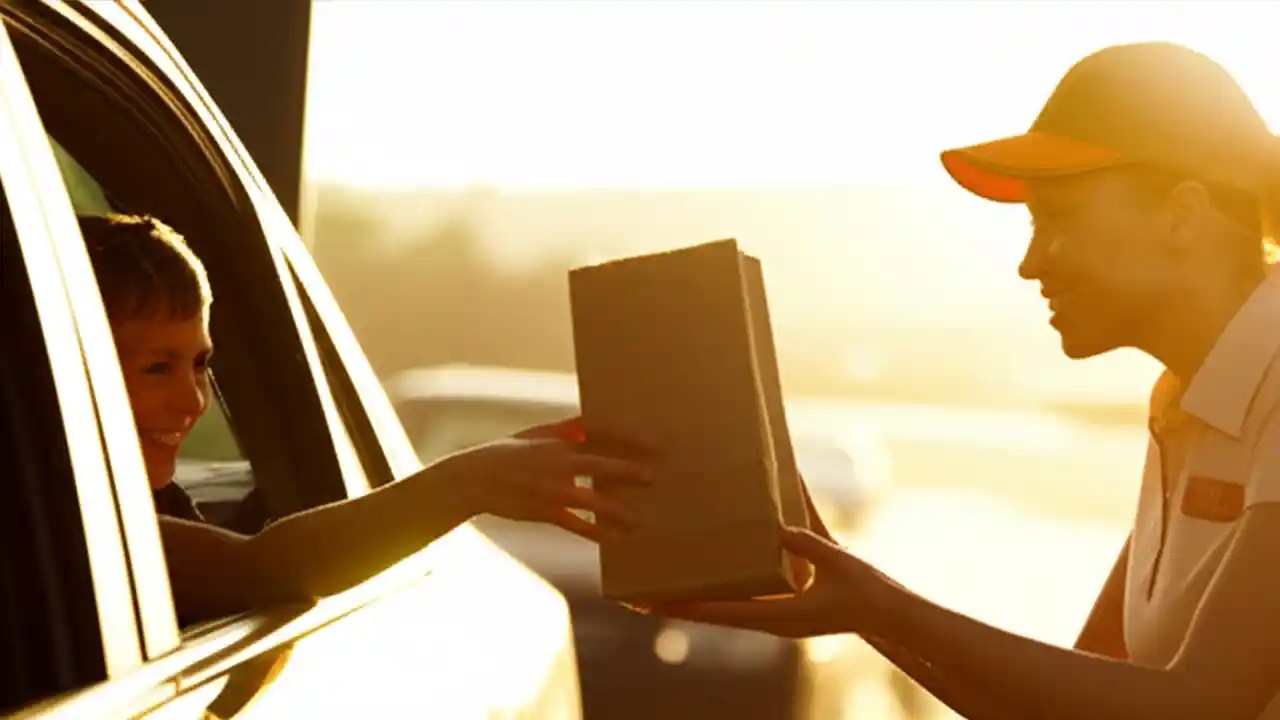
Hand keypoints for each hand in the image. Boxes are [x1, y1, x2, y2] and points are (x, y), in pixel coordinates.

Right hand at [436, 417, 651, 540]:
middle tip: (654, 478)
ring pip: (592, 500)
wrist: (473, 478)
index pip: (598, 435)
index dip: (626, 439)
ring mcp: (552, 488)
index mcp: (557, 440)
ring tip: (639, 521)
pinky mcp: (544, 510)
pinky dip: (597, 532)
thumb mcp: (534, 434)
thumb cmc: (506, 454)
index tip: (651, 443)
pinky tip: (615, 539)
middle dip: (628, 472)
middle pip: (600, 465)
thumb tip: (590, 421)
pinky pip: (576, 524)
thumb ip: (564, 429)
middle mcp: (558, 462)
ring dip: (618, 511)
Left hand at [649, 474, 893, 637]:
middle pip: (712, 616)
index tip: (655, 602)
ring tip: (658, 590)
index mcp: (781, 616)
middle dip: (676, 607)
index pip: (724, 613)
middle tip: (638, 597)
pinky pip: (740, 605)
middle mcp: (771, 621)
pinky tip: (702, 584)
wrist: (887, 614)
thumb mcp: (838, 562)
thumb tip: (780, 529)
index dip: (687, 607)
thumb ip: (809, 545)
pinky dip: (715, 597)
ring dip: (691, 604)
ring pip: (722, 612)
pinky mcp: (781, 611)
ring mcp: (774, 619)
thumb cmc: (866, 590)